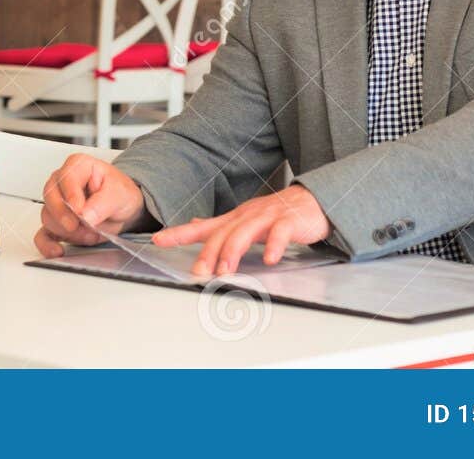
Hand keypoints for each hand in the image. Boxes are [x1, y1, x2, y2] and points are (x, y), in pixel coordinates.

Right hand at [34, 155, 145, 257]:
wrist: (124, 210)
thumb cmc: (120, 194)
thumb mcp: (120, 193)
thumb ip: (103, 203)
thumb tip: (85, 214)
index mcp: (78, 166)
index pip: (66, 178)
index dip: (71, 196)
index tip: (79, 211)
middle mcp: (63, 183)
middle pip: (50, 197)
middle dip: (65, 216)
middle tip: (79, 225)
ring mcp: (57, 204)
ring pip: (48, 217)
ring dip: (68, 231)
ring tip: (90, 234)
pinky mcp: (57, 224)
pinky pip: (43, 235)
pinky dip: (47, 244)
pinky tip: (57, 250)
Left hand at [152, 185, 329, 276]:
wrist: (314, 200)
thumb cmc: (279, 214)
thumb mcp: (245, 219)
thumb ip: (221, 225)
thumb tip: (195, 223)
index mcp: (235, 218)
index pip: (203, 226)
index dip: (180, 233)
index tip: (158, 240)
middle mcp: (248, 216)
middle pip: (223, 233)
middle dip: (209, 253)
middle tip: (198, 272)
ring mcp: (268, 217)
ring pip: (246, 232)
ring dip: (234, 251)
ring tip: (225, 270)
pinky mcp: (289, 221)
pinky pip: (280, 233)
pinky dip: (274, 246)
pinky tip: (269, 259)